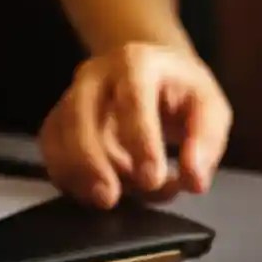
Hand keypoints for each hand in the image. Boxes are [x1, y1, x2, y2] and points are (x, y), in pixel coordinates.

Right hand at [38, 42, 231, 208]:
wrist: (153, 74)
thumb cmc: (182, 92)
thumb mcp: (209, 108)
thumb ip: (206, 142)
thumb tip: (194, 180)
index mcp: (137, 63)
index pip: (133, 100)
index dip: (140, 142)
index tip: (152, 179)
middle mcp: (96, 75)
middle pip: (78, 115)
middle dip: (91, 161)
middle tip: (110, 198)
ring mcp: (72, 97)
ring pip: (58, 137)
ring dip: (79, 175)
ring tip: (109, 199)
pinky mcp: (60, 121)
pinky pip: (52, 152)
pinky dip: (69, 178)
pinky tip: (93, 192)